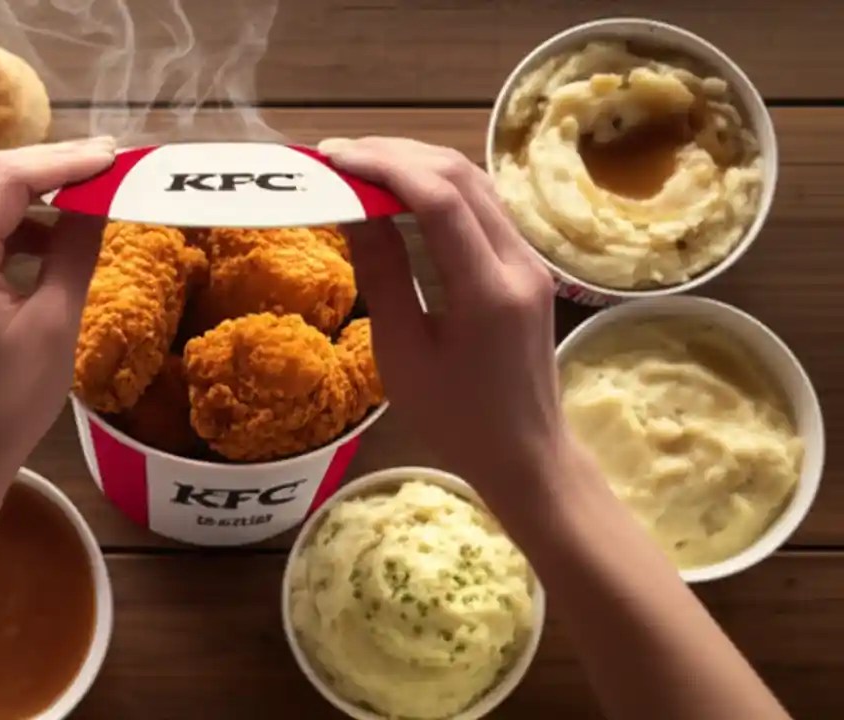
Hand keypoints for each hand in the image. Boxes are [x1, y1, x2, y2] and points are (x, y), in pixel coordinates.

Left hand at [0, 138, 114, 487]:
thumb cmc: (8, 402)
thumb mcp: (55, 325)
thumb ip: (75, 252)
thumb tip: (101, 202)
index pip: (8, 180)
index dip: (64, 161)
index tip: (112, 157)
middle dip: (48, 165)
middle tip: (105, 161)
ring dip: (33, 192)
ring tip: (88, 193)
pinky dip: (17, 226)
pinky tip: (54, 238)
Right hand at [319, 137, 569, 507]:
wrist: (526, 454)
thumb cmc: (456, 421)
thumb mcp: (404, 355)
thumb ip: (384, 277)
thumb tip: (355, 213)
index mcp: (489, 291)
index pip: (441, 200)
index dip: (385, 167)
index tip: (335, 159)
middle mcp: (519, 263)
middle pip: (462, 177)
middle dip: (398, 155)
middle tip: (339, 156)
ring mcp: (529, 261)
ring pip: (476, 184)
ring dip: (419, 164)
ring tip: (363, 165)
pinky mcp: (525, 265)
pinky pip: (482, 206)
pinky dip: (439, 187)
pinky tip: (402, 191)